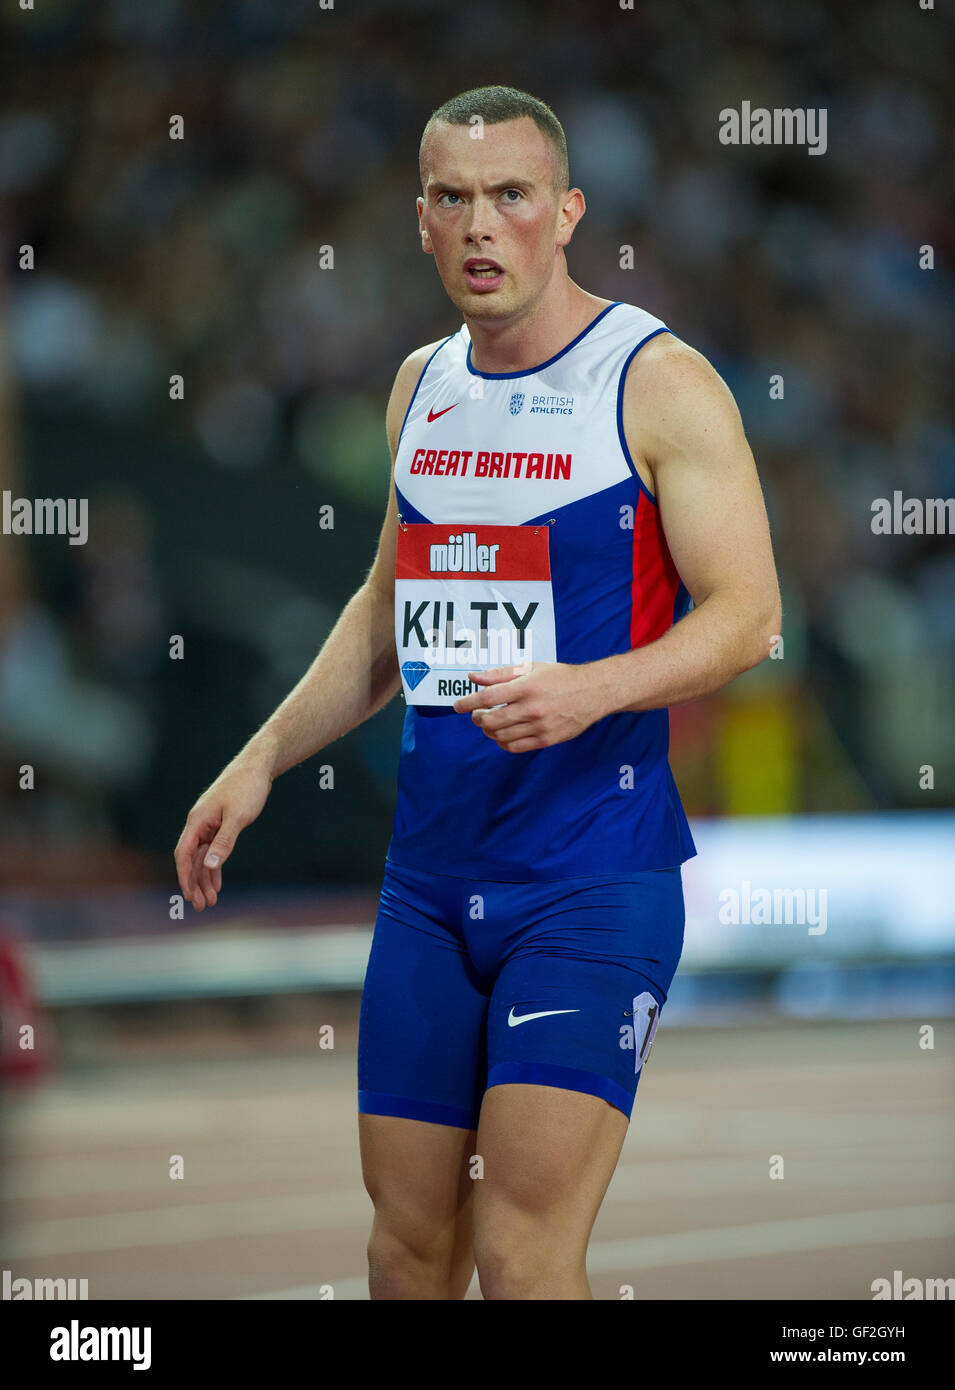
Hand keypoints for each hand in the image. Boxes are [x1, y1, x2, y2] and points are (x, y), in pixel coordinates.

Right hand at [174, 758, 272, 910]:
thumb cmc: (247, 788)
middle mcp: (199, 824)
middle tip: (201, 906)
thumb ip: (224, 841)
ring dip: (206, 878)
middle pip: (192, 859)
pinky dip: (215, 867)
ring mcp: (209, 825)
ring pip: (203, 857)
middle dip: (195, 883)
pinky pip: (213, 850)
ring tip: (210, 900)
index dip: (185, 876)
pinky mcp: (220, 825)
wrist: (257, 767)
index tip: (189, 896)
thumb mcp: (238, 816)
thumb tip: (209, 866)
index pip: (184, 854)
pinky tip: (217, 883)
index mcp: (197, 821)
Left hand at [452, 661, 606, 752]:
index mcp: (526, 686)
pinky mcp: (547, 740)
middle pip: (491, 720)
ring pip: (501, 736)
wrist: (593, 692)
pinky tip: (502, 734)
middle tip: (477, 715)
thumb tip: (473, 677)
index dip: (467, 703)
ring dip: (489, 731)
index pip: (487, 697)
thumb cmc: (559, 677)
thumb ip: (500, 673)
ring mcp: (540, 726)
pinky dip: (503, 743)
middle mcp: (532, 707)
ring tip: (489, 723)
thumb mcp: (531, 667)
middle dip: (478, 719)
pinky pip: (515, 747)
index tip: (457, 706)